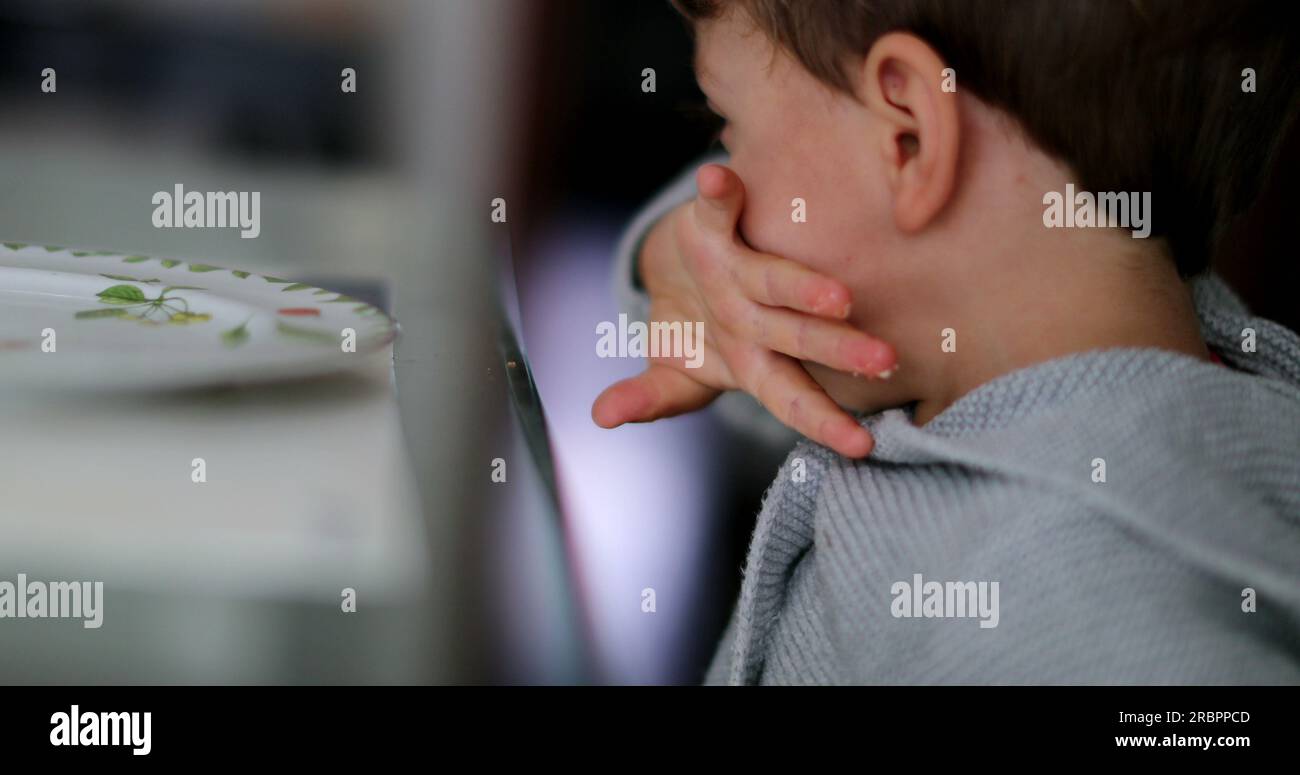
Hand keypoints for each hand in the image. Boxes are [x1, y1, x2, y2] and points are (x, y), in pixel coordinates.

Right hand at [592, 163, 895, 456]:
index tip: (861, 445)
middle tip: (885, 361)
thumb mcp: (672, 375)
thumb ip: (647, 398)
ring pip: (774, 279)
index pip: (793, 397)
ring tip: (834, 296)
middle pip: (798, 338)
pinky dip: (716, 195)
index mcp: (753, 361)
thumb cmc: (695, 335)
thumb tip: (600, 416)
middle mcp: (756, 317)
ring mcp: (740, 271)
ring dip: (800, 287)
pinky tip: (716, 180)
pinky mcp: (713, 228)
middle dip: (838, 350)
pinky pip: (716, 210)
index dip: (823, 422)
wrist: (682, 270)